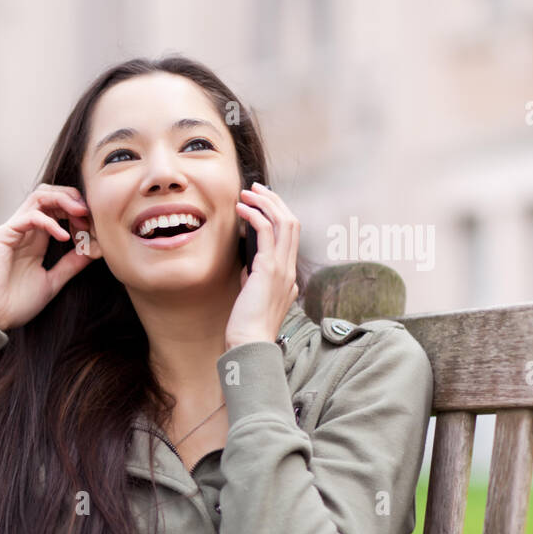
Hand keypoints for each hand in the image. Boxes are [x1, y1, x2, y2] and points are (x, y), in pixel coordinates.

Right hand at [0, 183, 96, 331]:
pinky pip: (30, 216)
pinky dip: (50, 222)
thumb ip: (70, 265)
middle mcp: (24, 230)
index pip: (56, 207)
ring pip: (39, 196)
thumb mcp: (52, 282)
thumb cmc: (16, 303)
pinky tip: (64, 237)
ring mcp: (13, 230)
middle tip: (88, 215)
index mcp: (35, 239)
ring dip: (63, 201)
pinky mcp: (3, 235)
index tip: (93, 227)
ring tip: (80, 215)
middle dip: (72, 198)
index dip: (77, 211)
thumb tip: (94, 250)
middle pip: (48, 194)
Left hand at [226, 181, 299, 347]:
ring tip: (247, 193)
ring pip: (283, 222)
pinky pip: (266, 232)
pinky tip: (241, 209)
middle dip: (274, 201)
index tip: (261, 203)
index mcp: (289, 276)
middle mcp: (290, 269)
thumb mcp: (253, 297)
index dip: (277, 214)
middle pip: (291, 222)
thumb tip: (248, 266)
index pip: (290, 236)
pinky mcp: (268, 270)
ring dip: (265, 202)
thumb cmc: (246, 326)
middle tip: (255, 189)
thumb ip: (255, 280)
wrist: (249, 344)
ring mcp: (282, 269)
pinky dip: (255, 215)